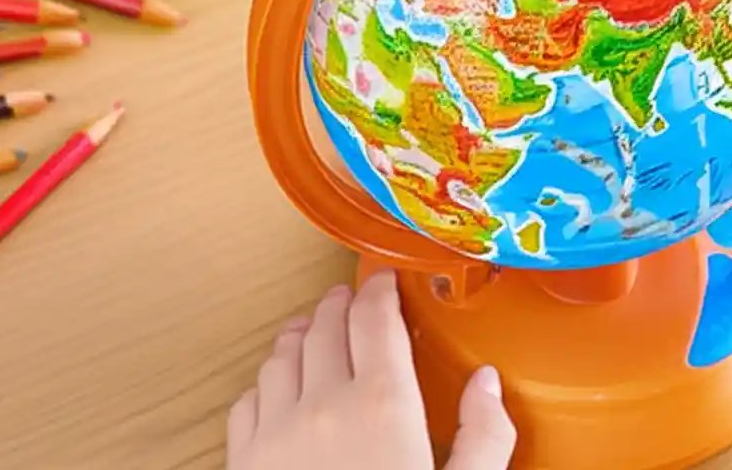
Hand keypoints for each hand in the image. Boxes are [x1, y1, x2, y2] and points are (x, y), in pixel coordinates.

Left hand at [227, 272, 516, 469]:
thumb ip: (485, 438)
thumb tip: (487, 384)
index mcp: (385, 405)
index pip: (375, 318)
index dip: (379, 289)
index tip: (386, 280)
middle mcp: (324, 404)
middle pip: (325, 326)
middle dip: (340, 304)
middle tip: (352, 299)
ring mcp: (276, 432)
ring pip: (281, 355)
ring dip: (301, 333)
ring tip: (314, 328)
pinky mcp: (243, 462)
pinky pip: (248, 399)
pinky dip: (266, 380)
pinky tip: (279, 387)